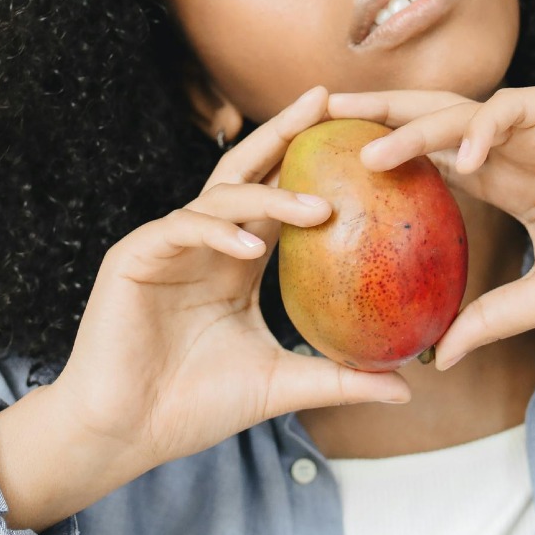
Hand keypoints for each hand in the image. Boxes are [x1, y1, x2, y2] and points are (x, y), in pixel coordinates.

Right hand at [0, 86, 413, 530]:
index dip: (313, 163)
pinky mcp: (134, 257)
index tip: (359, 135)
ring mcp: (167, 246)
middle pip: (247, 171)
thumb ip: (340, 378)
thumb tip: (407, 386)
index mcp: (235, 260)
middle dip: (285, 133)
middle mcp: (204, 243)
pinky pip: (182, 229)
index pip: (278, 196)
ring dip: (269, 196)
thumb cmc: (197, 406)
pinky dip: (219, 233)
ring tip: (318, 209)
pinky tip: (251, 247)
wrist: (127, 433)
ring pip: (220, 197)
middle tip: (327, 101)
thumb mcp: (283, 385)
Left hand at [328, 86, 534, 368]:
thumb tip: (439, 359)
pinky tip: (460, 153)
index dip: (383, 166)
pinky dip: (485, 127)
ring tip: (367, 148)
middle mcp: (517, 147)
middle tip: (319, 129)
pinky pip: (515, 108)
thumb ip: (494, 318)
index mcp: (510, 181)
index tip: (330, 180)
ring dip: (414, 126)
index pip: (431, 164)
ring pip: (462, 112)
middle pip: (430, 126)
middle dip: (375, 124)